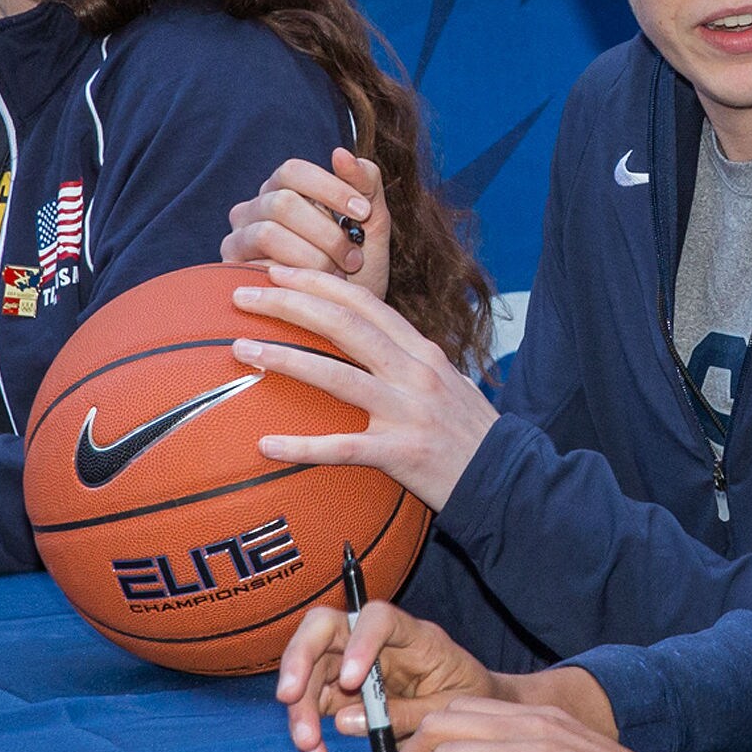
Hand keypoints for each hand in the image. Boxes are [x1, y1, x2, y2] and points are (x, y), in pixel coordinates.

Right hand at [222, 149, 389, 296]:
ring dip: (312, 258)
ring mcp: (239, 240)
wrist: (347, 321)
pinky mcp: (231, 272)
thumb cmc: (359, 268)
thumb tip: (342, 153)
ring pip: (268, 233)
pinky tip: (316, 290)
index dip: (329, 187)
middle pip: (281, 203)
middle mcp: (255, 209)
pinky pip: (257, 267)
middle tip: (354, 259)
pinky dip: (295, 280)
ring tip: (338, 276)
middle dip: (326, 233)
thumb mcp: (372, 224)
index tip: (362, 212)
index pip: (294, 171)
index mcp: (285, 189)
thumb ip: (366, 184)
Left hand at [230, 265, 496, 509]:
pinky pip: (343, 448)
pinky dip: (301, 446)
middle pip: (344, 324)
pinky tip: (265, 445)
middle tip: (242, 294)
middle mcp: (416, 373)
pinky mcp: (403, 454)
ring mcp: (409, 412)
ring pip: (338, 376)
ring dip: (284, 358)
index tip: (278, 271)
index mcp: (423, 352)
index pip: (365, 302)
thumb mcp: (446, 385)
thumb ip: (408, 363)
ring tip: (241, 349)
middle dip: (289, 303)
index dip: (318, 282)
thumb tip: (365, 347)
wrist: (510, 479)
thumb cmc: (471, 434)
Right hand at [280, 595, 621, 751]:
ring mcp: (352, 662)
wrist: (475, 711)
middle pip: (324, 629)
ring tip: (308, 745)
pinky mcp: (340, 689)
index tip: (351, 680)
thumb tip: (343, 720)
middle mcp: (376, 641)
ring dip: (299, 705)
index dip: (359, 641)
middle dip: (299, 659)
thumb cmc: (469, 698)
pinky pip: (312, 699)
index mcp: (413, 635)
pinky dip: (306, 725)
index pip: (379, 617)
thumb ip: (403, 714)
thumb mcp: (448, 708)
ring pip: (309, 666)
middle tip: (289, 698)